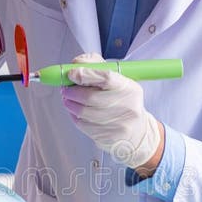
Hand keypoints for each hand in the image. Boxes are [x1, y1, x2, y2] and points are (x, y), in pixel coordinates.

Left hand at [61, 53, 162, 169]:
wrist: (136, 129)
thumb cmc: (123, 100)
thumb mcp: (118, 79)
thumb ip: (96, 66)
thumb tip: (76, 64)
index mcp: (129, 88)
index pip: (106, 78)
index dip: (85, 75)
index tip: (72, 74)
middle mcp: (126, 106)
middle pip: (90, 97)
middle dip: (72, 92)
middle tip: (65, 89)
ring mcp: (118, 123)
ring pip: (83, 112)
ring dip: (70, 104)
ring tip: (68, 99)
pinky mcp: (107, 137)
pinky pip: (83, 125)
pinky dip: (74, 116)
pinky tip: (76, 112)